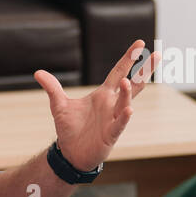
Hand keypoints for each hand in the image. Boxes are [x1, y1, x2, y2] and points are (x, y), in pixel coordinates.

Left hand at [33, 40, 158, 171]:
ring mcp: (113, 119)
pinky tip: (129, 110)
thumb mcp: (58, 105)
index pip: (118, 72)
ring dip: (127, 94)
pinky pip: (119, 124)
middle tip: (157, 56)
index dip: (128, 58)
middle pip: (133, 84)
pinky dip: (124, 117)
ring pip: (125, 103)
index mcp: (103, 94)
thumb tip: (38, 72)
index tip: (139, 43)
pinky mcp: (111, 134)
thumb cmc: (69, 129)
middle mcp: (112, 104)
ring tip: (128, 81)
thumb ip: (52, 88)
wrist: (70, 153)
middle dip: (144, 71)